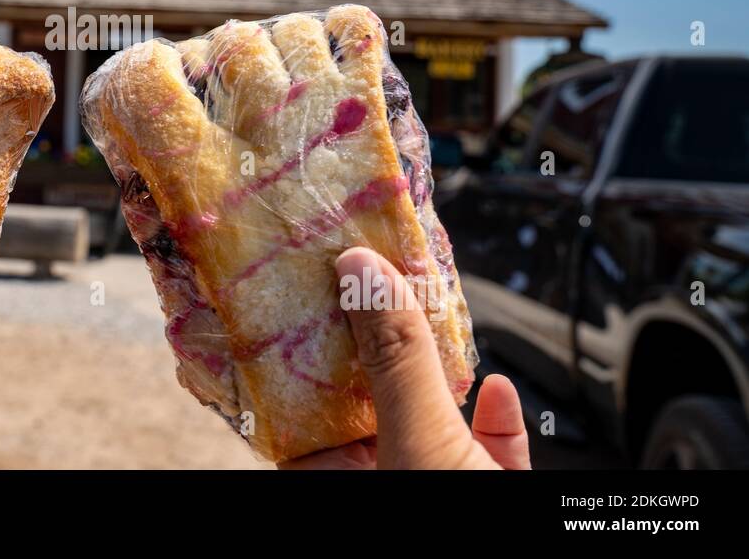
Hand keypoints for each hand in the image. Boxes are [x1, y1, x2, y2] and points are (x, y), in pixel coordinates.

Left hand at [281, 247, 530, 469]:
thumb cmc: (459, 539)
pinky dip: (492, 419)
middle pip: (368, 396)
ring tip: (429, 306)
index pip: (300, 395)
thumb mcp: (418, 443)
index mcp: (330, 475)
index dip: (305, 335)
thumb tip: (361, 268)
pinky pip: (482, 449)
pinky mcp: (487, 494)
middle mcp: (373, 476)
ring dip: (435, 367)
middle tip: (375, 270)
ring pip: (426, 418)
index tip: (316, 277)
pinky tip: (498, 388)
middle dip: (378, 337)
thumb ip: (395, 360)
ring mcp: (428, 482)